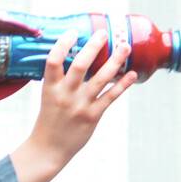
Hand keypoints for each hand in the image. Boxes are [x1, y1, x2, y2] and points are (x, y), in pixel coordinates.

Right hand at [8, 28, 136, 181]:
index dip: (63, 44)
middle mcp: (65, 94)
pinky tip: (132, 74)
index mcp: (50, 87)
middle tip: (104, 33)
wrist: (49, 149)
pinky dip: (122, 84)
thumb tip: (78, 57)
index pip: (54, 60)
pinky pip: (110, 97)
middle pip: (81, 65)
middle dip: (94, 46)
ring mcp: (80, 106)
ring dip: (115, 61)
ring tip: (125, 47)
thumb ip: (61, 80)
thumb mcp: (49, 96)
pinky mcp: (92, 117)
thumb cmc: (50, 120)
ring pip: (100, 78)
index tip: (74, 32)